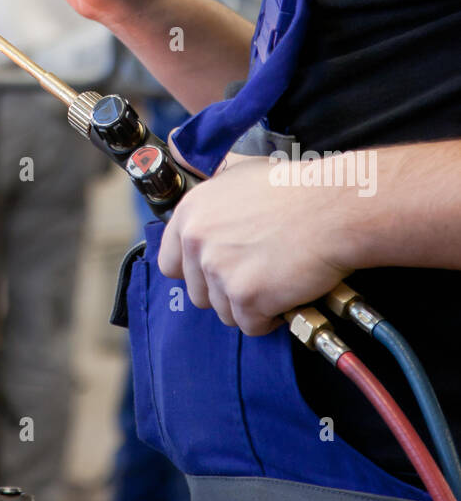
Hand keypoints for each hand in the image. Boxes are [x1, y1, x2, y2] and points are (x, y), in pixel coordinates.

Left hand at [158, 152, 356, 334]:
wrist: (330, 207)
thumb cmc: (292, 189)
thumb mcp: (238, 175)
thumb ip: (211, 198)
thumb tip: (193, 186)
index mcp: (190, 213)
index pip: (169, 263)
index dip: (194, 272)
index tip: (214, 273)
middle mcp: (197, 241)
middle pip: (198, 293)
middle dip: (226, 291)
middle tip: (257, 275)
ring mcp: (219, 270)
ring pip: (224, 312)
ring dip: (249, 305)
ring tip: (276, 280)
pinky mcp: (245, 296)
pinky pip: (250, 325)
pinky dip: (270, 318)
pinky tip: (286, 294)